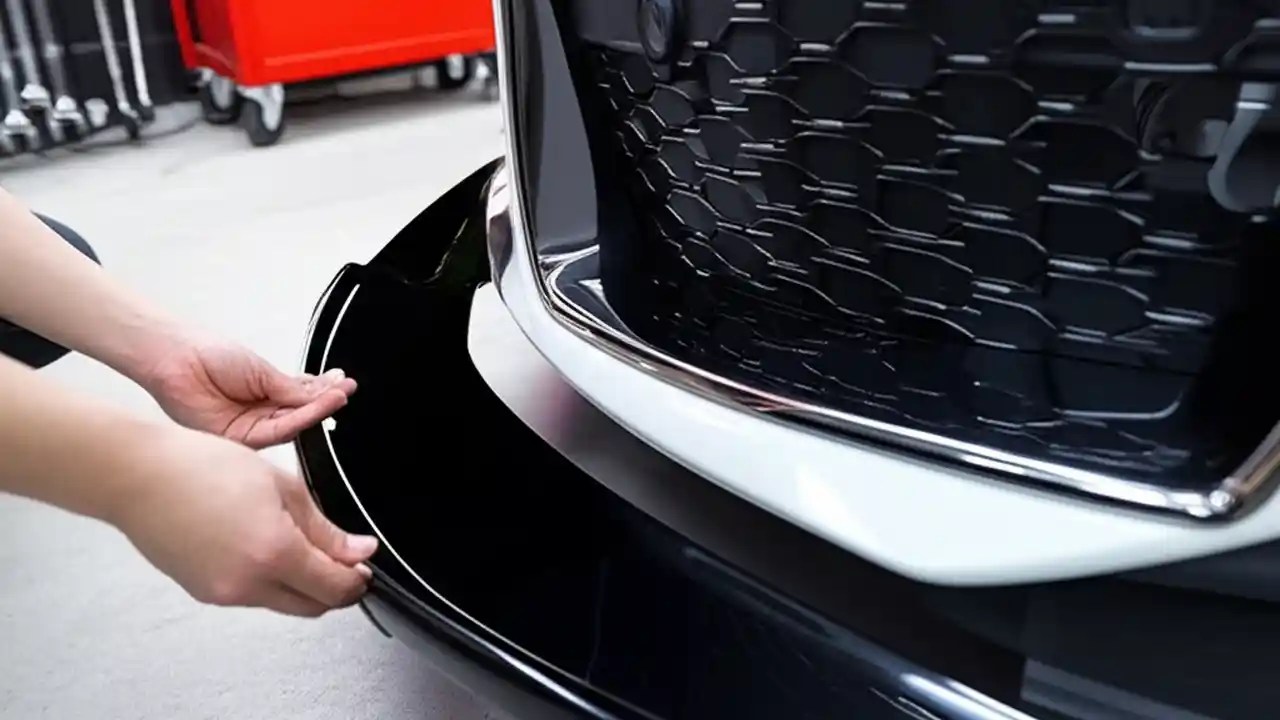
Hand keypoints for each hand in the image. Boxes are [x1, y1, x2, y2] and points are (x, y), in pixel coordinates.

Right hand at [111, 425, 377, 616]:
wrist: (139, 477)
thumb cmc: (200, 467)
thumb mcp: (281, 486)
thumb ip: (323, 527)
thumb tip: (357, 550)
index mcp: (274, 552)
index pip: (335, 587)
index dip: (357, 580)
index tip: (364, 566)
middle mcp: (248, 583)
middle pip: (312, 606)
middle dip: (335, 589)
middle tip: (343, 562)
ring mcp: (224, 593)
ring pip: (283, 603)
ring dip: (301, 584)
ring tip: (297, 542)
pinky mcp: (205, 593)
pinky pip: (252, 596)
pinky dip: (269, 580)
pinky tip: (263, 547)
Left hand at [142, 337, 355, 448]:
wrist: (178, 359)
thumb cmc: (211, 356)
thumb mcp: (262, 370)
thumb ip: (292, 387)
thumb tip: (322, 391)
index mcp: (267, 392)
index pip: (302, 397)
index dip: (323, 392)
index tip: (344, 384)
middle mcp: (261, 412)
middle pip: (299, 414)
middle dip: (324, 403)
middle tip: (345, 391)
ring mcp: (250, 427)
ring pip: (290, 426)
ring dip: (314, 412)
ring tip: (336, 398)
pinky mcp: (239, 440)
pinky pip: (273, 434)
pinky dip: (295, 422)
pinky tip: (311, 410)